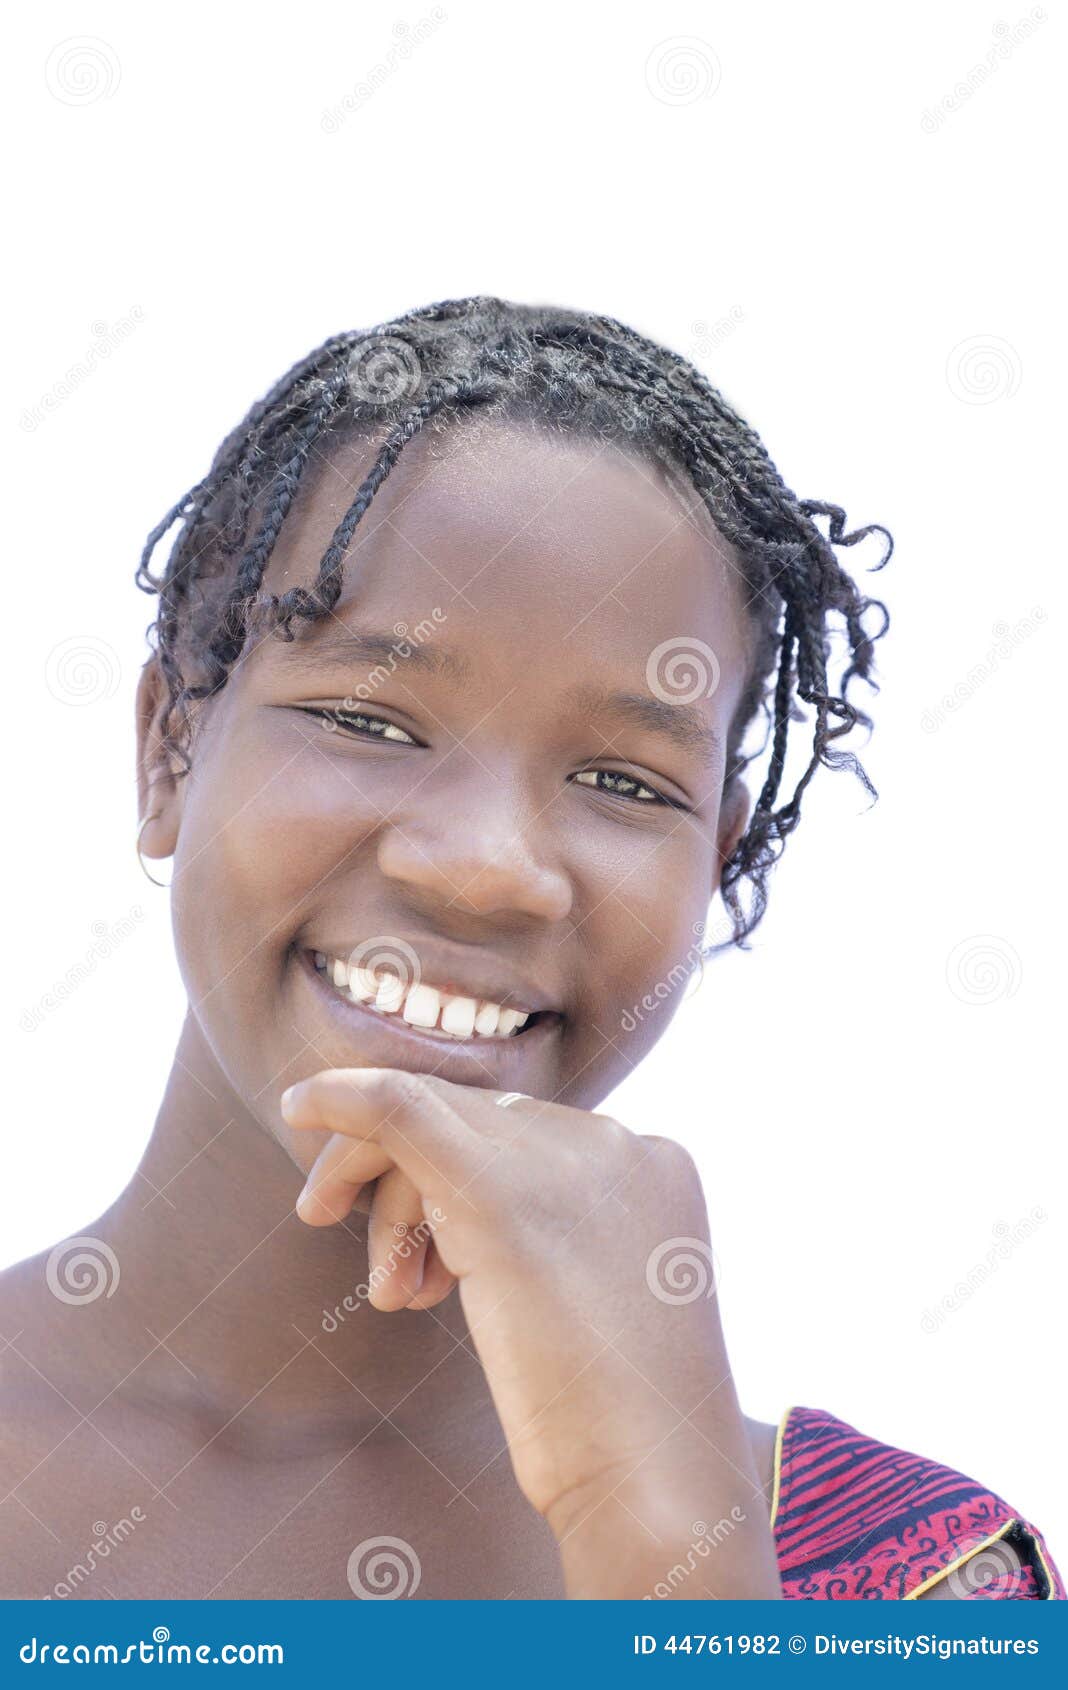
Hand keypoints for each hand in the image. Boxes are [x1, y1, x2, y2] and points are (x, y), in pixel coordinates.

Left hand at [282, 1068, 780, 1596]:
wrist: (649, 1476)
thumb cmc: (616, 1415)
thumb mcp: (597, 1296)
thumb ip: (556, 1233)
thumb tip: (461, 1216)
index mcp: (651, 1163)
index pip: (524, 1136)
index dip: (460, 1189)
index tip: (425, 1263)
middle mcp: (613, 1140)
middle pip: (476, 1122)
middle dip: (411, 1191)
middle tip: (384, 1281)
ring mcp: (559, 1156)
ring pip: (434, 1122)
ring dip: (387, 1205)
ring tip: (393, 1298)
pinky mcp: (497, 1188)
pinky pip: (400, 1108)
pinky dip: (343, 1098)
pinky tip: (297, 1105)